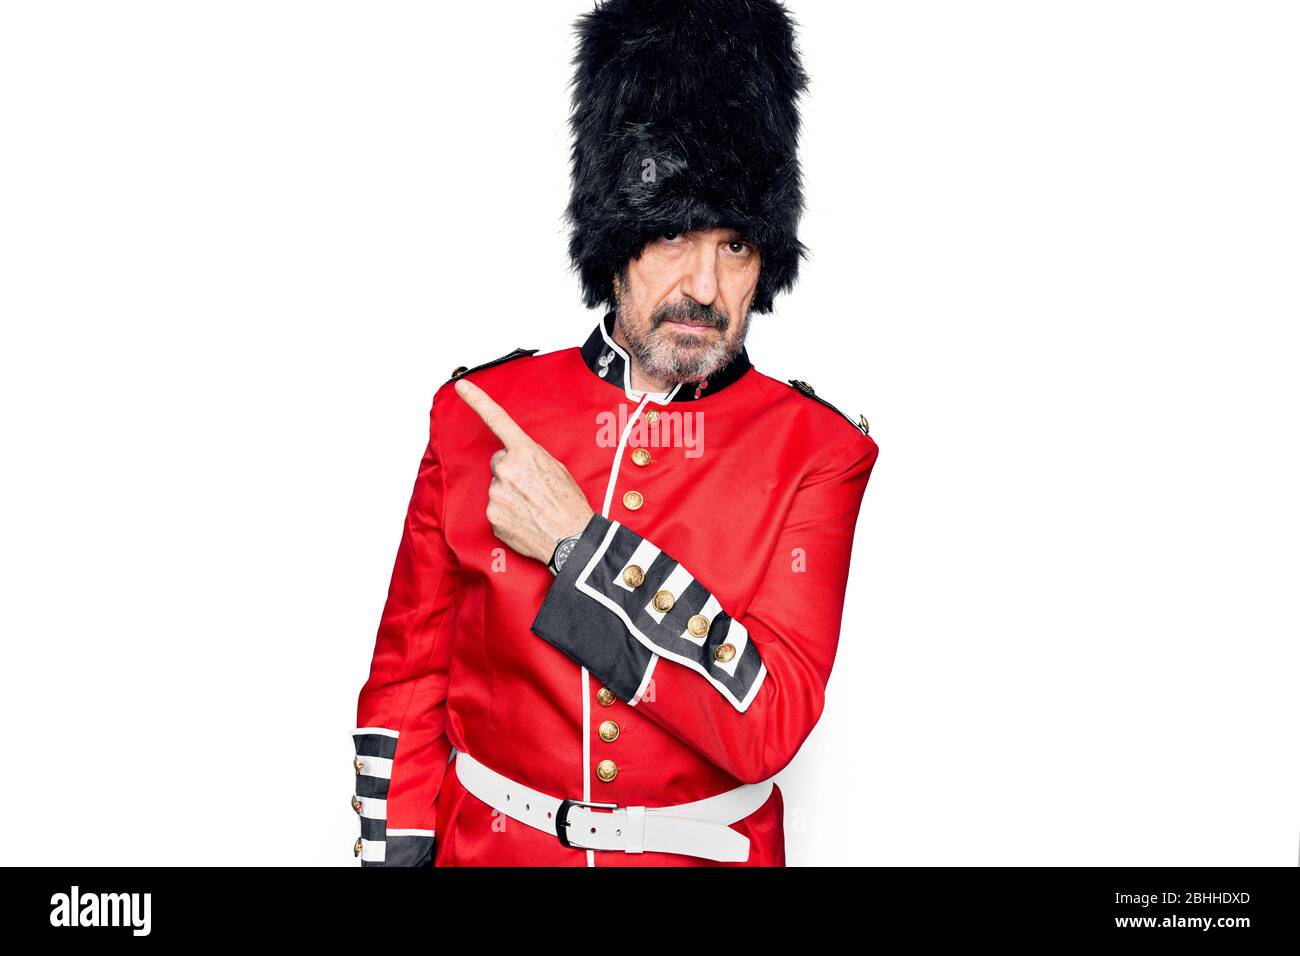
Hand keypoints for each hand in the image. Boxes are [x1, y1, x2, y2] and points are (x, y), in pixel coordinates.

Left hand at [454, 377, 595, 564]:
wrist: (571, 538)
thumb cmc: (569, 504)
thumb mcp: (557, 469)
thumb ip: (532, 457)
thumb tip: (516, 458)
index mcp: (525, 453)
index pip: (498, 420)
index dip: (477, 400)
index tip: (461, 384)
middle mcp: (507, 469)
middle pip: (499, 462)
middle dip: (511, 471)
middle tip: (533, 488)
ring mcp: (496, 493)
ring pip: (497, 486)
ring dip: (510, 494)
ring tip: (532, 507)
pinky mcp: (491, 515)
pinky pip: (495, 508)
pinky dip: (507, 513)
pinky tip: (524, 519)